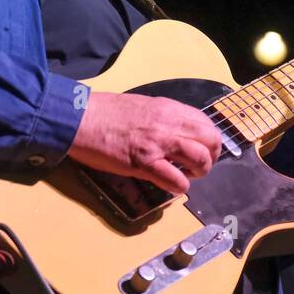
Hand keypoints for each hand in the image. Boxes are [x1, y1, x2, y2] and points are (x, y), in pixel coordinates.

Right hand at [67, 91, 223, 194]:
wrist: (81, 118)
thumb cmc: (107, 112)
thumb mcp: (144, 106)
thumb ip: (164, 118)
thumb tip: (178, 132)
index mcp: (169, 109)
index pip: (207, 123)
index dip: (209, 140)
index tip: (202, 149)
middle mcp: (169, 124)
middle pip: (211, 141)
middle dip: (211, 157)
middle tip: (198, 166)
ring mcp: (158, 143)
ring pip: (200, 160)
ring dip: (199, 172)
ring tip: (187, 176)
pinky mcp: (144, 163)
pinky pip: (176, 180)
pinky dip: (179, 187)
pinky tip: (170, 185)